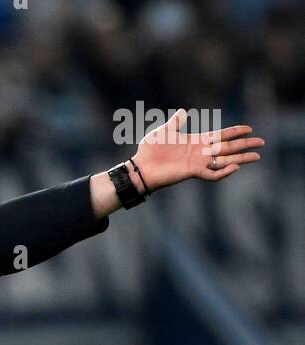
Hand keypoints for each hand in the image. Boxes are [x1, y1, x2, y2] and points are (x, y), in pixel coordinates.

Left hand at [134, 108, 263, 191]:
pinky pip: (212, 174)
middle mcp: (200, 152)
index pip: (221, 135)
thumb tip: (184, 112)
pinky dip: (223, 171)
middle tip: (262, 143)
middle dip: (245, 145)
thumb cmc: (150, 150)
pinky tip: (235, 167)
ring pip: (225, 160)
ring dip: (241, 158)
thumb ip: (176, 123)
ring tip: (257, 156)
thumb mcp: (164, 131)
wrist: (140, 167)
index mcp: (196, 141)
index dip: (235, 132)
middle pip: (228, 147)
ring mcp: (197, 163)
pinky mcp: (192, 172)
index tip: (249, 129)